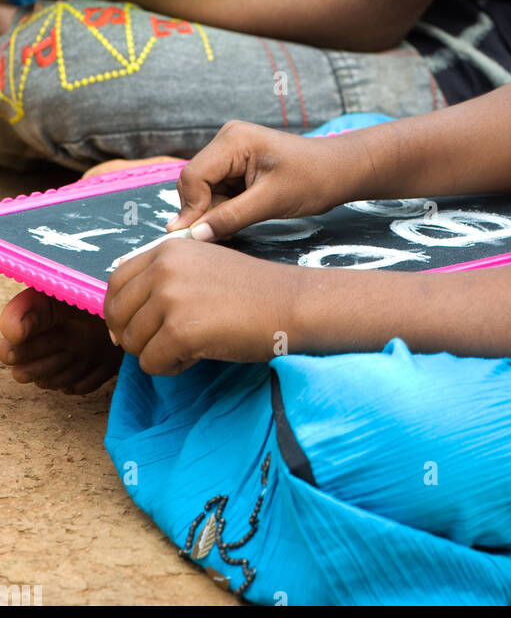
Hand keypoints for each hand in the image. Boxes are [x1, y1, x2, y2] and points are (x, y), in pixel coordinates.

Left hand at [104, 238, 297, 373]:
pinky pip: (151, 363)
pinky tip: (197, 355)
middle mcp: (164, 268)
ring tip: (189, 345)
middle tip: (164, 342)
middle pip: (117, 315)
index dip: (118, 310)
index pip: (115, 281)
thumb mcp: (201, 267)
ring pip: (131, 342)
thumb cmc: (250, 292)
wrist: (289, 304)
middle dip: (134, 336)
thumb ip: (161, 280)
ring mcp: (171, 298)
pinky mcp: (180, 331)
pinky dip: (171, 368)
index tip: (133, 326)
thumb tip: (114, 323)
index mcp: (168, 249)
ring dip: (156, 352)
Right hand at [165, 120, 354, 241]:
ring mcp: (231, 152)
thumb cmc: (312, 180)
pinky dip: (224, 207)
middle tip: (228, 229)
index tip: (200, 235)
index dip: (192, 208)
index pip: (192, 177)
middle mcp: (227, 140)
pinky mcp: (236, 165)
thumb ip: (229, 218)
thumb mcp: (270, 202)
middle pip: (194, 183)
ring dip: (216, 211)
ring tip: (246, 216)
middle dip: (206, 210)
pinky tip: (246, 212)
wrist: (339, 171)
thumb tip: (193, 235)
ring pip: (203, 190)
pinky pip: (217, 190)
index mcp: (233, 140)